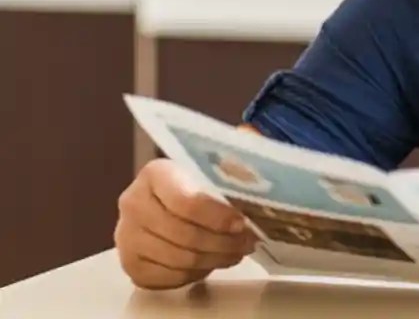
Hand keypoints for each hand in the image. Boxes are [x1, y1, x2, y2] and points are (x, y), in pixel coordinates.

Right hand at [115, 158, 258, 288]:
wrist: (164, 199)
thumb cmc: (195, 183)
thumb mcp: (209, 172)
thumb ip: (228, 181)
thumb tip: (260, 197)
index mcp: (155, 174)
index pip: (186, 202)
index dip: (218, 217)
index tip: (243, 223)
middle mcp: (133, 203)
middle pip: (183, 234)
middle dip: (222, 242)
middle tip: (248, 242)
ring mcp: (127, 236)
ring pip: (178, 258)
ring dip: (214, 259)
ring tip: (236, 252)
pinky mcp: (131, 263)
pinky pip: (167, 277)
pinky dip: (195, 274)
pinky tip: (212, 262)